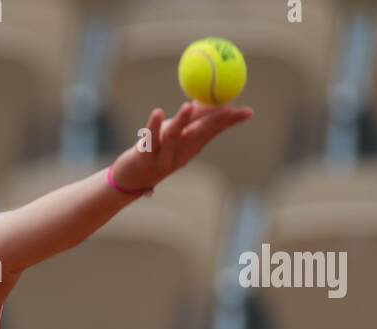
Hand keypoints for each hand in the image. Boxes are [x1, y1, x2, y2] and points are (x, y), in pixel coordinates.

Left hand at [111, 101, 252, 191]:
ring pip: (173, 138)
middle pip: (198, 135)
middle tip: (227, 107)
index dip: (229, 122)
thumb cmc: (154, 154)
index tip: (247, 111)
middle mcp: (179, 154)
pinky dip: (153, 126)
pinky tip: (158, 112)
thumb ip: (192, 122)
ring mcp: (161, 157)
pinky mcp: (143, 157)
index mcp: (189, 149)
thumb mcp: (175, 139)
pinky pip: (149, 141)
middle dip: (213, 121)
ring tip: (188, 106)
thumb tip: (208, 99)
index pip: (212, 132)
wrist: (128, 181)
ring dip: (181, 121)